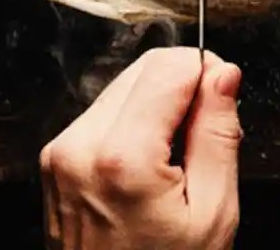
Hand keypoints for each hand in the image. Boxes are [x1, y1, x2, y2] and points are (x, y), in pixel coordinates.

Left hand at [39, 47, 242, 249]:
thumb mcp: (213, 212)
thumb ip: (219, 133)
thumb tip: (224, 75)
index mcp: (122, 156)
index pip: (170, 67)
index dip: (207, 75)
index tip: (223, 102)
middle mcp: (81, 146)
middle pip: (144, 69)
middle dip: (183, 91)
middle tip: (203, 141)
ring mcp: (61, 153)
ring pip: (124, 87)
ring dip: (158, 109)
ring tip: (175, 165)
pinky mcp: (55, 161)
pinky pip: (104, 115)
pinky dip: (133, 127)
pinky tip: (148, 171)